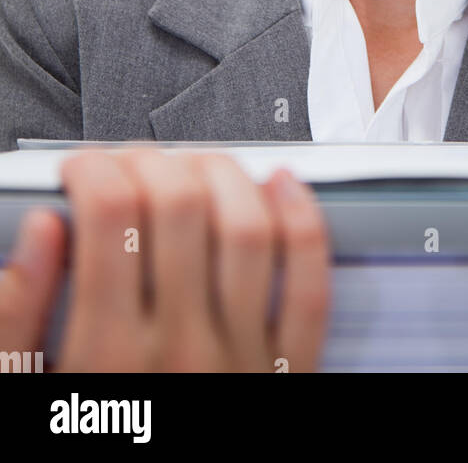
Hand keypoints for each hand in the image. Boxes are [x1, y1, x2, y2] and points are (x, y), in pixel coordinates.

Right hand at [0, 147, 330, 371]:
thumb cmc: (99, 447)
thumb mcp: (26, 403)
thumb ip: (16, 320)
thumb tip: (42, 233)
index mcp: (106, 357)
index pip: (109, 216)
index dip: (92, 169)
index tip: (81, 169)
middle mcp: (181, 350)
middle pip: (178, 207)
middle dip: (150, 161)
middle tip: (131, 162)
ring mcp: (243, 358)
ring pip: (247, 227)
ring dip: (223, 174)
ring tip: (194, 165)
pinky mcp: (291, 372)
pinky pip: (309, 282)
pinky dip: (302, 222)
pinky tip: (280, 188)